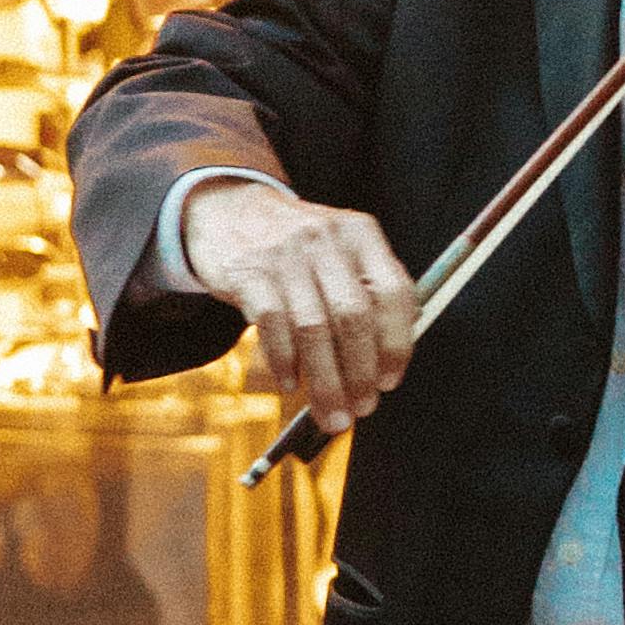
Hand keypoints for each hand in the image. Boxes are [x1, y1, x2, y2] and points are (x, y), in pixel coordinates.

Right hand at [178, 174, 417, 436]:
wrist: (228, 211)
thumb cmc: (297, 248)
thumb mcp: (340, 249)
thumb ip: (369, 290)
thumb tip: (392, 358)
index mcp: (361, 235)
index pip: (393, 293)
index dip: (397, 343)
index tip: (390, 382)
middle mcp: (326, 240)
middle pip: (354, 316)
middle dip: (361, 373)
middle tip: (362, 409)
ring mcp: (285, 255)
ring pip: (314, 328)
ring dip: (325, 381)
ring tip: (332, 413)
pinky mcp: (248, 272)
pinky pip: (273, 326)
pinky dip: (285, 362)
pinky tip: (291, 385)